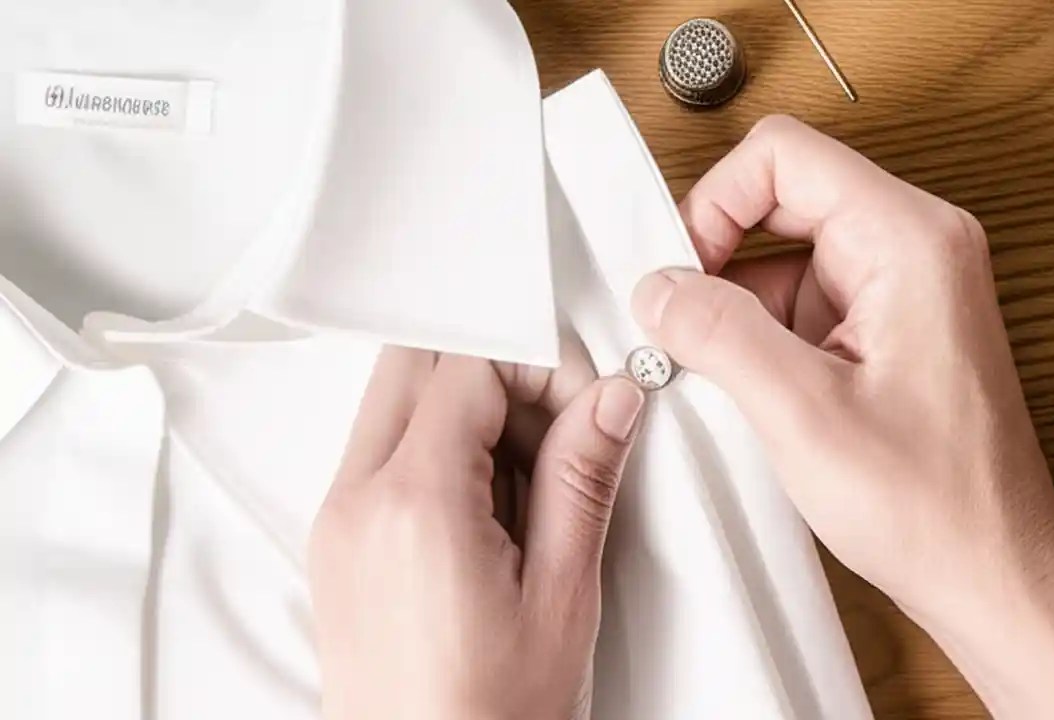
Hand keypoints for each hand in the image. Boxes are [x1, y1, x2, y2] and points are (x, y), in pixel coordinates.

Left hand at [308, 350, 645, 719]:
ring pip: (394, 401)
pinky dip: (437, 450)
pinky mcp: (336, 545)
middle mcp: (356, 501)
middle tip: (557, 431)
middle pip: (415, 362)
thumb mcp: (561, 597)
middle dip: (495, 370)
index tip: (586, 406)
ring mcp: (336, 522)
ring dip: (466, 409)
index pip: (468, 365)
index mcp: (415, 505)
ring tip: (527, 486)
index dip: (539, 366)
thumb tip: (610, 397)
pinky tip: (489, 513)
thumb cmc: (488, 716)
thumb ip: (581, 481)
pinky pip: (381, 453)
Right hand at [632, 116, 1053, 717]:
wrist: (992, 578)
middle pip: (780, 200)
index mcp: (910, 241)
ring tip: (710, 375)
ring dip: (734, 308)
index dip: (714, 203)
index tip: (681, 275)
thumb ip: (721, 334)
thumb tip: (658, 288)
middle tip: (675, 324)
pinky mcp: (884, 332)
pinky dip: (758, 339)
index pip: (784, 157)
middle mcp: (913, 248)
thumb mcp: (803, 415)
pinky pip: (801, 304)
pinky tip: (742, 394)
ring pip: (782, 257)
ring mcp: (900, 291)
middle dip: (714, 258)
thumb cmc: (934, 507)